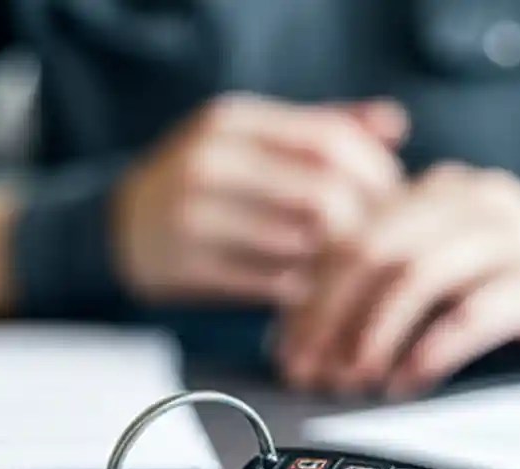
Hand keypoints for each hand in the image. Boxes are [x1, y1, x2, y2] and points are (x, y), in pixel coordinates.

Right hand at [111, 93, 406, 304]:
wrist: (121, 229)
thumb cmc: (209, 182)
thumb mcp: (253, 139)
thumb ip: (323, 127)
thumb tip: (396, 124)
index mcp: (231, 121)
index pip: (328, 139)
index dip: (375, 172)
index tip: (397, 197)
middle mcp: (209, 162)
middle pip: (320, 195)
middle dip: (365, 225)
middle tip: (386, 246)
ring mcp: (193, 217)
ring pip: (300, 245)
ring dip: (339, 265)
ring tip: (361, 273)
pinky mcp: (188, 268)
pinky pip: (271, 285)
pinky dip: (308, 293)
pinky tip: (322, 296)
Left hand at [278, 163, 519, 396]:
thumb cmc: (514, 289)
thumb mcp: (445, 271)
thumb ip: (387, 282)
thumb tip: (309, 336)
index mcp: (433, 192)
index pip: (348, 235)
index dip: (308, 297)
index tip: (287, 351)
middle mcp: (467, 199)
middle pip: (373, 251)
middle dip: (331, 319)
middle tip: (312, 372)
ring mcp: (509, 234)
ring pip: (417, 276)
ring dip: (375, 336)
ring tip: (356, 381)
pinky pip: (472, 312)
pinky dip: (430, 352)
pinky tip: (409, 381)